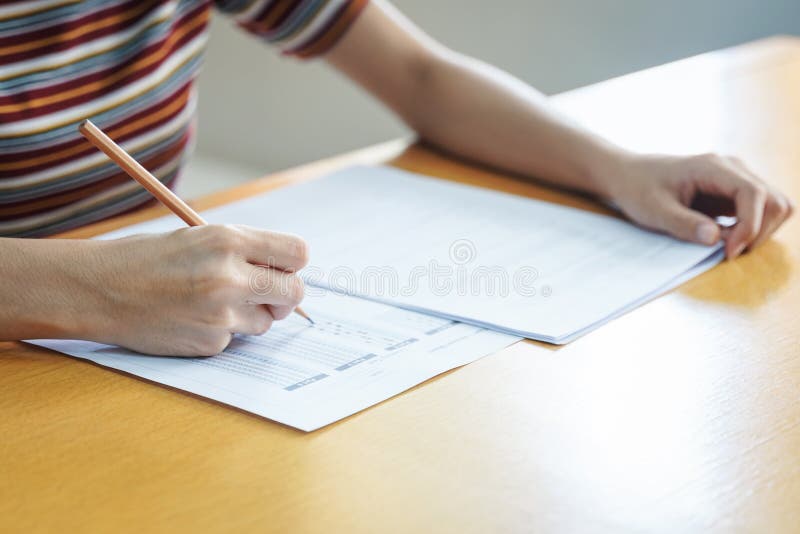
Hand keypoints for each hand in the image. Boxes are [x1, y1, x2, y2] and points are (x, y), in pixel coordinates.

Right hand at [85, 225, 308, 355]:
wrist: (99, 289)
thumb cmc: (148, 259)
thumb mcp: (200, 239)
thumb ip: (244, 252)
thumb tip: (286, 272)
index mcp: (228, 240)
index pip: (297, 252)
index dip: (293, 263)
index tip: (283, 268)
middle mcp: (230, 276)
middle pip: (295, 292)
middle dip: (286, 296)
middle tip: (267, 295)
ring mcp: (221, 313)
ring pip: (267, 321)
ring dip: (251, 315)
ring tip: (213, 303)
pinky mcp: (210, 342)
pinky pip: (235, 339)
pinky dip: (221, 331)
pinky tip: (191, 318)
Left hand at [606, 152, 793, 258]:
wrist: (629, 176)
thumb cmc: (638, 189)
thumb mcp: (654, 210)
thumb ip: (684, 224)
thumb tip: (716, 238)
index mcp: (713, 167)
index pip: (753, 193)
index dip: (749, 226)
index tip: (728, 251)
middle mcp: (733, 169)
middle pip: (774, 201)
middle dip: (759, 232)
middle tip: (728, 252)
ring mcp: (737, 180)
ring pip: (774, 206)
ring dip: (759, 232)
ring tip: (727, 245)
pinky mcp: (734, 193)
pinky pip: (760, 212)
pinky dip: (752, 230)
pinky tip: (725, 239)